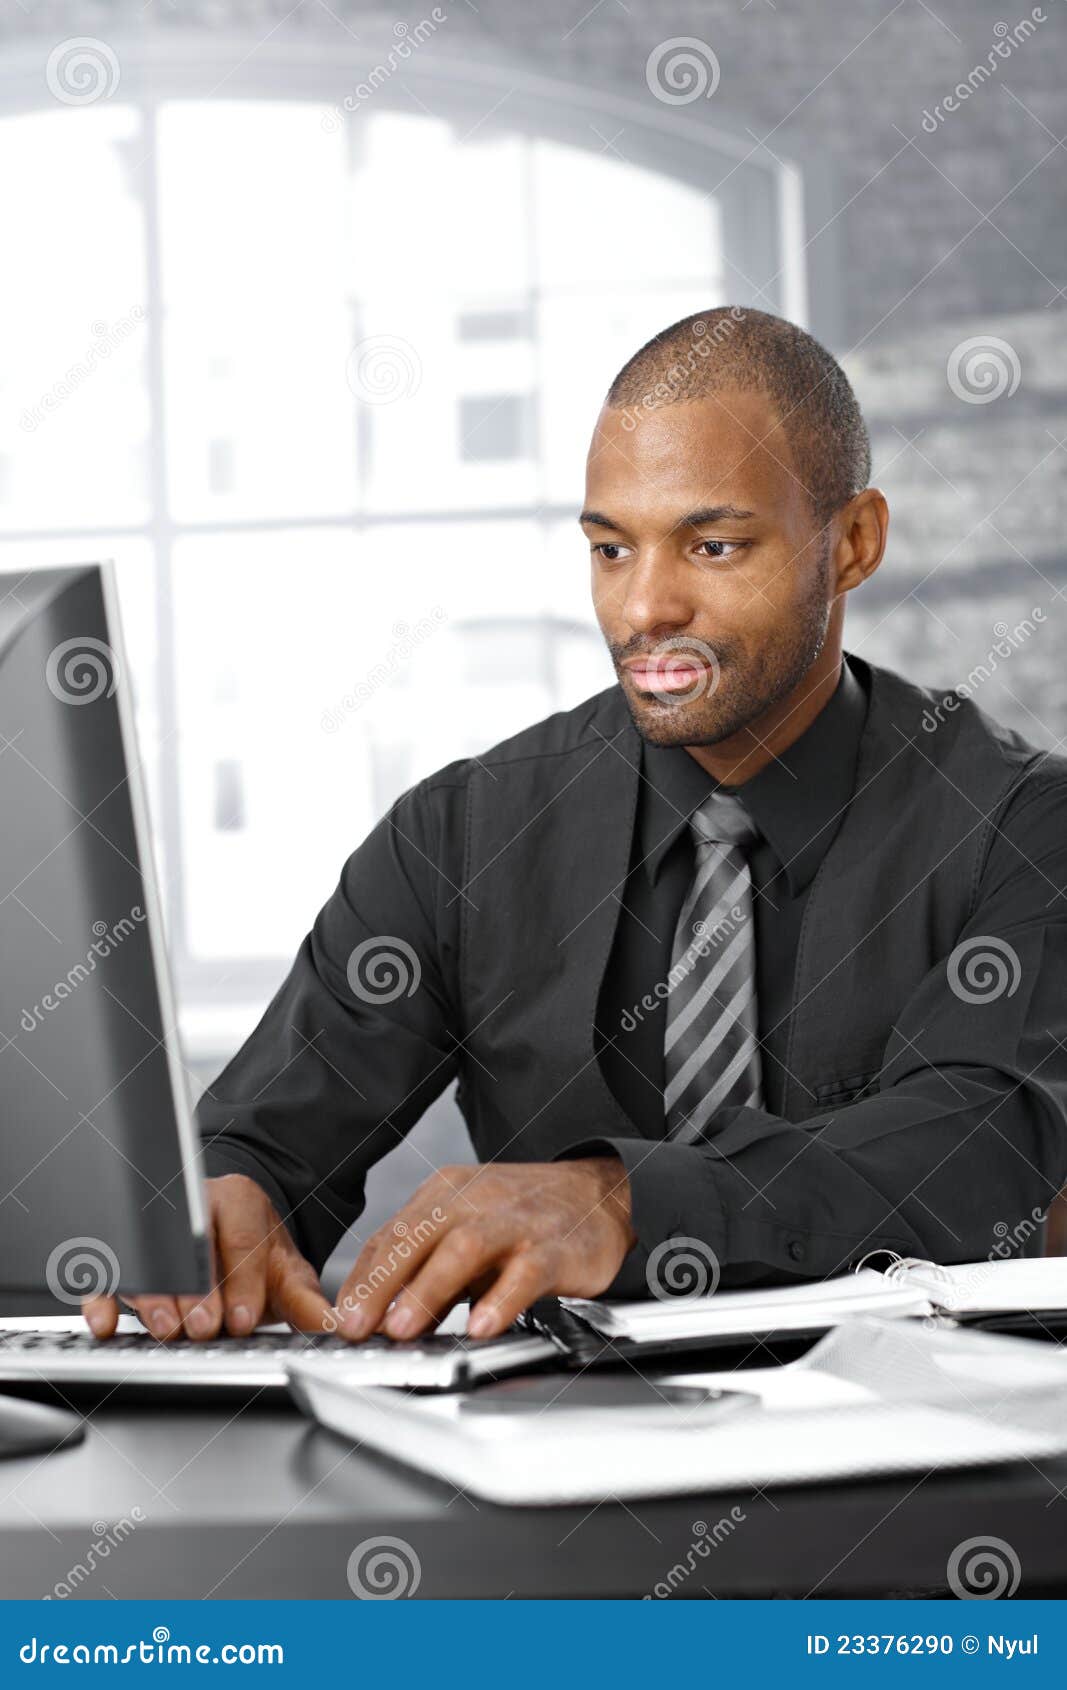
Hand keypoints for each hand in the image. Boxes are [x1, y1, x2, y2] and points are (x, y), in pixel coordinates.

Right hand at [81, 1174, 332, 1340]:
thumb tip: (337, 1327)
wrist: (224, 1234)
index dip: (243, 1280)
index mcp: (240, 1201)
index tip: (244, 1318)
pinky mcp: (127, 1252)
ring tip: (168, 1329)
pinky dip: (105, 1298)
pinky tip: (108, 1323)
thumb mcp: (286, 1273)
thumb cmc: (253, 1255)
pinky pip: (110, 1270)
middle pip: (192, 1246)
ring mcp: (158, 1227)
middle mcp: (194, 1206)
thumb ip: (307, 1302)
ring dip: (156, 1298)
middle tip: (204, 1327)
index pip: (242, 1237)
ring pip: (151, 1259)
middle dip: (198, 1291)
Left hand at [333, 1157, 635, 1341]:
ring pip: (464, 1248)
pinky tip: (481, 1326)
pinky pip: (525, 1273)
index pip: (392, 1235)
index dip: (363, 1279)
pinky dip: (500, 1300)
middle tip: (357, 1326)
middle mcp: (477, 1200)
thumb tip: (383, 1318)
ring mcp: (517, 1222)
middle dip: (382, 1283)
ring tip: (404, 1328)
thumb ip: (428, 1271)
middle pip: (419, 1236)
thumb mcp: (468, 1234)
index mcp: (447, 1193)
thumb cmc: (526, 1219)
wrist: (603, 1195)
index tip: (340, 1318)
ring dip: (428, 1290)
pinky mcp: (556, 1247)